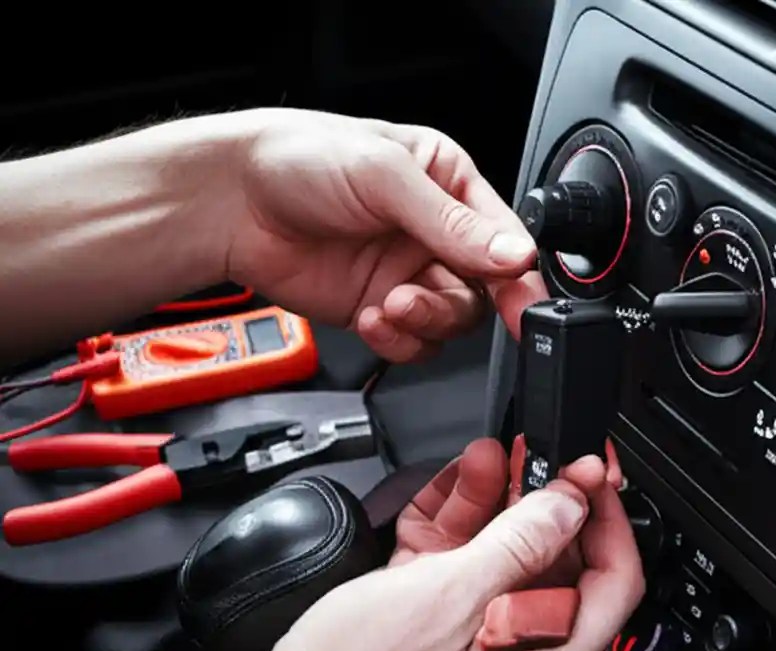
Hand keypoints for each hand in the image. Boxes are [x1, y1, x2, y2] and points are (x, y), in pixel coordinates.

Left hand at [227, 109, 549, 360]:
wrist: (228, 201)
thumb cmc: (297, 159)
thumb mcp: (385, 175)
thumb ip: (452, 222)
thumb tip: (513, 255)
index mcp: (449, 183)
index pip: (504, 237)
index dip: (517, 273)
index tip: (522, 303)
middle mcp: (434, 231)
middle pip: (484, 289)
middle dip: (458, 303)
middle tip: (429, 301)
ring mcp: (406, 272)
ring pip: (451, 321)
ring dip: (425, 322)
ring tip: (389, 304)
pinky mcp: (378, 308)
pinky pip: (413, 341)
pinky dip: (399, 340)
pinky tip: (371, 317)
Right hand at [242, 439, 643, 650]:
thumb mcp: (448, 599)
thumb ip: (517, 546)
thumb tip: (568, 505)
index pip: (607, 588)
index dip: (607, 524)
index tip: (596, 478)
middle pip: (555, 562)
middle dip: (548, 499)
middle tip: (550, 454)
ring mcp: (466, 632)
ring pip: (503, 550)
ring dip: (500, 496)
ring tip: (498, 453)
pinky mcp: (426, 613)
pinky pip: (459, 555)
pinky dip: (458, 514)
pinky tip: (460, 478)